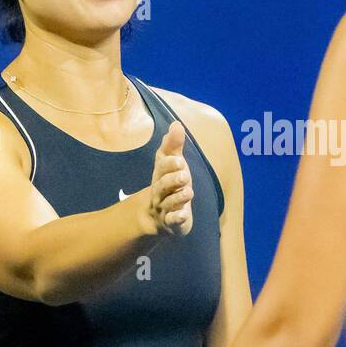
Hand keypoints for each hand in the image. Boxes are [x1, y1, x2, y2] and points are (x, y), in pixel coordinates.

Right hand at [148, 121, 193, 235]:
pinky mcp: (171, 223)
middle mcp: (159, 191)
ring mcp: (164, 208)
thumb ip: (174, 146)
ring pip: (169, 203)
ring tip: (189, 191)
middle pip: (162, 185)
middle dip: (172, 179)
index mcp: (160, 175)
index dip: (169, 164)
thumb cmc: (169, 184)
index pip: (161, 167)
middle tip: (185, 174)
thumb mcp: (172, 164)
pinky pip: (172, 221)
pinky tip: (184, 215)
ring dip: (178, 197)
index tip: (179, 159)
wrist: (157, 217)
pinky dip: (177, 218)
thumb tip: (176, 123)